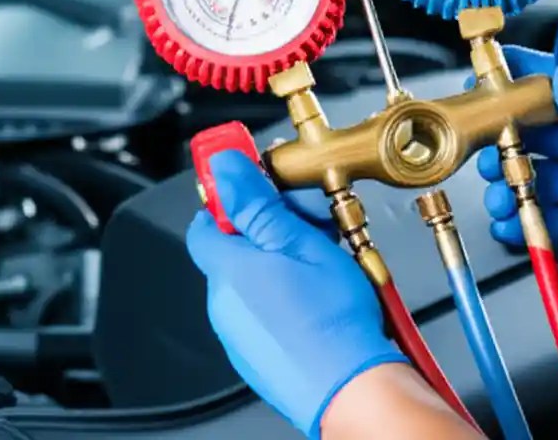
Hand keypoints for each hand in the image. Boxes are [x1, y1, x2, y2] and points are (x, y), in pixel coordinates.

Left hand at [185, 150, 408, 437]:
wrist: (351, 389)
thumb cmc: (333, 322)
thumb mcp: (302, 242)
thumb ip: (258, 204)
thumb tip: (226, 168)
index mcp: (227, 269)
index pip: (206, 219)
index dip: (233, 200)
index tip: (258, 186)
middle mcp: (223, 303)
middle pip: (237, 248)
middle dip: (273, 230)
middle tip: (312, 225)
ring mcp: (238, 333)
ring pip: (254, 280)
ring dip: (284, 264)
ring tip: (326, 263)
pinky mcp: (257, 355)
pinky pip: (265, 313)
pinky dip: (287, 298)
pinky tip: (320, 298)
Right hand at [477, 47, 557, 346]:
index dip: (522, 81)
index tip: (489, 83)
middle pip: (533, 131)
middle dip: (501, 137)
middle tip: (482, 149)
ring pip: (528, 174)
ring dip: (505, 182)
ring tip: (499, 196)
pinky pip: (535, 214)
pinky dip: (517, 219)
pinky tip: (511, 225)